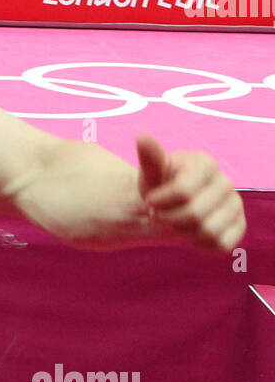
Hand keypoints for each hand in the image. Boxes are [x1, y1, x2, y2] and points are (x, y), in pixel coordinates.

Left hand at [135, 133, 245, 252]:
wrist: (169, 203)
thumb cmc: (159, 183)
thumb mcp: (151, 170)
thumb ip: (150, 156)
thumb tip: (142, 136)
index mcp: (206, 163)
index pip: (183, 191)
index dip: (160, 202)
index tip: (150, 201)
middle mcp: (226, 183)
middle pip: (195, 214)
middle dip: (169, 219)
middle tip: (159, 215)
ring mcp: (236, 205)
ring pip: (209, 231)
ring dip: (182, 232)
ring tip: (174, 222)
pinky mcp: (239, 226)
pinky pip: (221, 244)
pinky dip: (200, 243)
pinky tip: (190, 232)